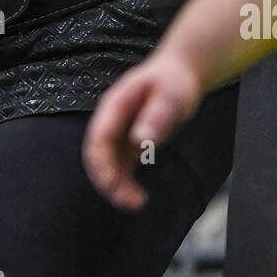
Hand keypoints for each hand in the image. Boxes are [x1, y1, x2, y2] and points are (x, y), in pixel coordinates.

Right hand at [82, 53, 203, 209]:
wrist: (178, 74)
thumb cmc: (173, 81)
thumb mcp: (170, 95)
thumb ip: (156, 117)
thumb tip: (141, 140)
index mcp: (114, 106)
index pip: (98, 138)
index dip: (101, 163)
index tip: (112, 183)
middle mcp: (111, 121)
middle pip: (98, 155)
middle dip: (107, 180)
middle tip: (128, 201)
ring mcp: (118, 133)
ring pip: (107, 165)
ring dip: (116, 186)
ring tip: (137, 203)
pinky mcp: (128, 143)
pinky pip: (120, 167)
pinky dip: (125, 183)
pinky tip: (139, 197)